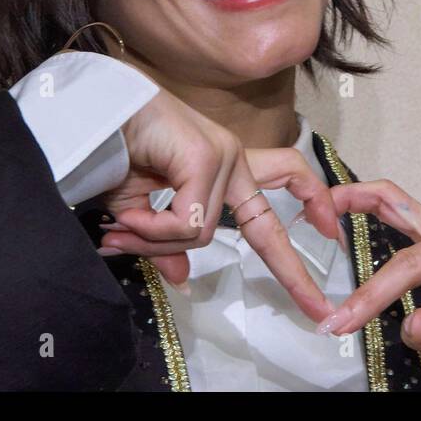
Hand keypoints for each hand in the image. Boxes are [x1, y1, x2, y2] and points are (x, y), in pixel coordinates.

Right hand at [96, 87, 339, 322]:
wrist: (88, 115)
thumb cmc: (113, 152)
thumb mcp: (141, 207)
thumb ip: (168, 239)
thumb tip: (182, 275)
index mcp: (225, 166)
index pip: (285, 177)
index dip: (312, 201)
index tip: (332, 232)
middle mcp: (231, 160)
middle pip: (269, 221)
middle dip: (292, 269)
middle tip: (315, 305)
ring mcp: (222, 156)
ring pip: (203, 232)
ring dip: (157, 239)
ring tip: (120, 228)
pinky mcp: (205, 157)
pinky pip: (189, 221)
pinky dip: (155, 227)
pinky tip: (127, 215)